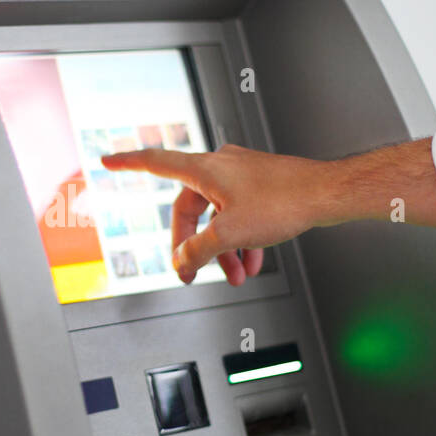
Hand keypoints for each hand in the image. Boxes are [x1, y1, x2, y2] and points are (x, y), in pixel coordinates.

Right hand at [101, 138, 435, 285]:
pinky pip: (239, 214)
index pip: (156, 162)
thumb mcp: (231, 233)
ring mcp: (242, 175)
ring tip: (236, 275)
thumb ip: (199, 249)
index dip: (129, 164)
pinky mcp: (261, 185)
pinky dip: (241, 239)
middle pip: (190, 208)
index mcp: (205, 169)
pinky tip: (254, 261)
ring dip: (223, 248)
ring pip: (218, 215)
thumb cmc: (285, 202)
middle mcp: (221, 166)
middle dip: (194, 244)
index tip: (107, 160)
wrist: (328, 194)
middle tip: (194, 272)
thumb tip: (182, 262)